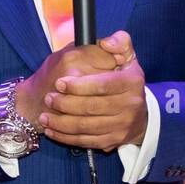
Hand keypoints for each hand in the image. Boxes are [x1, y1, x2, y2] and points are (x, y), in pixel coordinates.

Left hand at [32, 31, 147, 151]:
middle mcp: (131, 105)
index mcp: (132, 81)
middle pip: (92, 107)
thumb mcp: (127, 58)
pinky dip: (66, 137)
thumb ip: (120, 43)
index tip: (59, 82)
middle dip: (65, 104)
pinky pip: (86, 141)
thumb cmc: (125, 81)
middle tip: (48, 98)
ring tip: (45, 116)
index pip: (103, 84)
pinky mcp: (114, 140)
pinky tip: (52, 130)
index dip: (79, 85)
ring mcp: (123, 125)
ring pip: (86, 126)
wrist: (140, 114)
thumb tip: (107, 43)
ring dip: (61, 123)